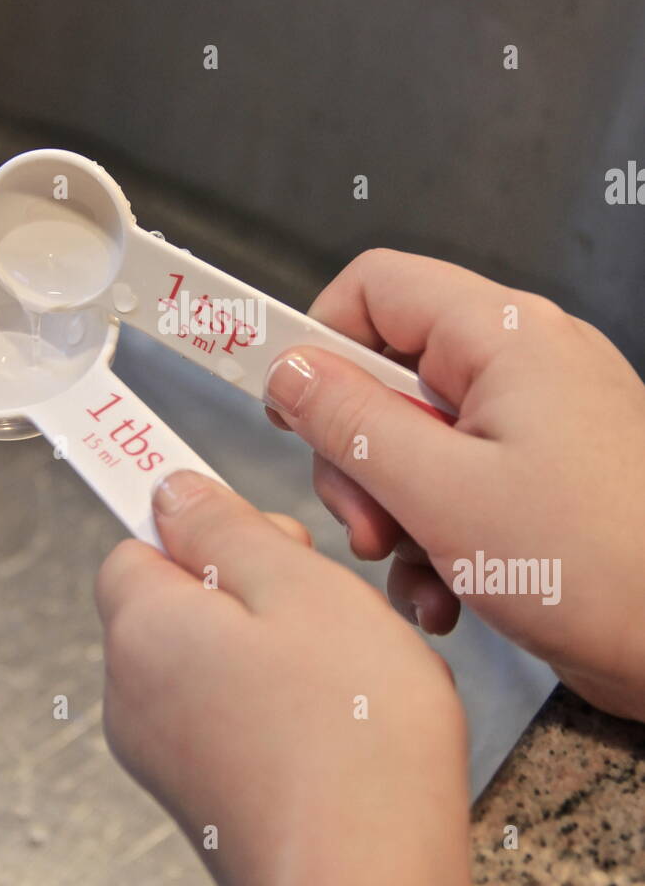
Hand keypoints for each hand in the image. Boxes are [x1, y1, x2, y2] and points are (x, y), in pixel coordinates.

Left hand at [95, 471, 479, 885]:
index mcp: (143, 630)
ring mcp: (168, 756)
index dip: (201, 524)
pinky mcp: (207, 799)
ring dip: (275, 644)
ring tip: (343, 667)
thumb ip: (226, 525)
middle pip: (178, 599)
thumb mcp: (299, 584)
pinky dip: (278, 704)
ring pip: (214, 658)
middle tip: (320, 597)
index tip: (253, 525)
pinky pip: (232, 715)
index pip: (136, 543)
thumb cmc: (348, 739)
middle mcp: (135, 696)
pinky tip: (338, 722)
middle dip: (250, 584)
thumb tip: (172, 492)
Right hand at [264, 249, 644, 720]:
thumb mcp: (442, 493)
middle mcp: (524, 364)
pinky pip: (460, 485)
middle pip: (387, 374)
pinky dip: (437, 537)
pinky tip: (445, 597)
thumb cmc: (600, 567)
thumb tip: (288, 370)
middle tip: (367, 527)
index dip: (318, 342)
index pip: (376, 287)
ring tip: (417, 576)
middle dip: (359, 458)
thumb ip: (351, 423)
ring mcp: (539, 422)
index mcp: (504, 336)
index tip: (286, 412)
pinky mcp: (547, 479)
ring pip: (416, 441)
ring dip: (395, 513)